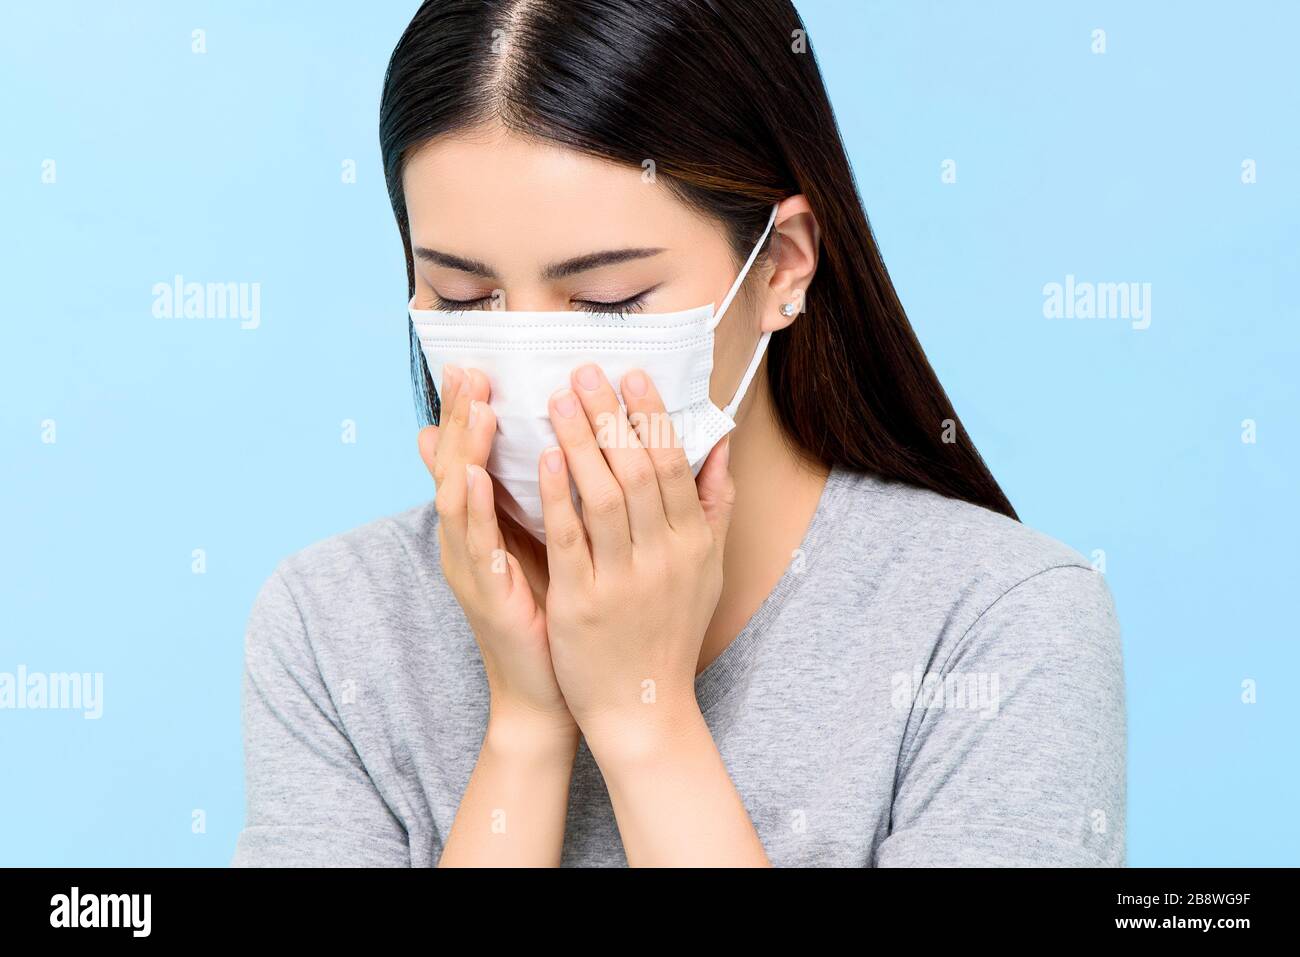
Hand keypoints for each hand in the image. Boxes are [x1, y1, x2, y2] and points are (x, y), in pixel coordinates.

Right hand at [419, 364, 574, 738]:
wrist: (548, 692)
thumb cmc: (553, 614)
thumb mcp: (547, 544)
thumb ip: (548, 498)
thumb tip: (560, 448)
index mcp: (484, 527)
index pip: (471, 456)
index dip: (470, 411)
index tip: (477, 363)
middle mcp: (468, 542)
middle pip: (455, 466)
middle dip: (462, 416)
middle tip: (469, 369)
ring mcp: (471, 569)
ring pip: (458, 497)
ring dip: (466, 449)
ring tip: (476, 405)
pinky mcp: (485, 596)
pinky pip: (476, 546)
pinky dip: (473, 507)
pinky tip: (476, 475)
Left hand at [537, 364, 735, 763]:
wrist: (642, 707)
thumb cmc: (669, 632)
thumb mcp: (707, 570)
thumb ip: (712, 504)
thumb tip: (718, 442)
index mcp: (693, 544)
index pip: (675, 466)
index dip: (652, 417)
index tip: (631, 375)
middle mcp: (663, 557)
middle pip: (639, 471)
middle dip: (611, 416)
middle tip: (585, 371)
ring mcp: (622, 580)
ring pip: (604, 496)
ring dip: (581, 442)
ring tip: (557, 399)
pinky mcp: (582, 602)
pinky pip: (570, 537)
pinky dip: (557, 494)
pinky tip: (543, 456)